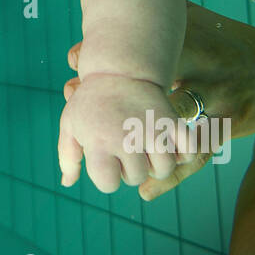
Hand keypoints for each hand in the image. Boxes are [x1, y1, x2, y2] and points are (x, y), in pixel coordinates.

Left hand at [58, 74, 186, 193]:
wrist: (119, 70)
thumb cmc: (92, 101)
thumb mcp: (70, 124)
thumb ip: (68, 157)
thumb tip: (68, 183)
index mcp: (99, 142)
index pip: (108, 183)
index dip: (106, 176)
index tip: (104, 159)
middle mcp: (127, 139)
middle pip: (136, 177)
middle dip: (130, 169)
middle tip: (124, 148)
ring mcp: (152, 130)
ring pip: (164, 169)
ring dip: (156, 163)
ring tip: (145, 146)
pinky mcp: (173, 122)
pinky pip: (186, 152)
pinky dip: (181, 152)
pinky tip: (167, 142)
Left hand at [63, 1, 254, 198]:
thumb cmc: (226, 42)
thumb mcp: (194, 20)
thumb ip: (148, 22)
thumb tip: (94, 29)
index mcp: (191, 38)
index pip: (140, 44)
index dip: (106, 54)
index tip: (74, 60)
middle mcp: (205, 65)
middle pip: (152, 83)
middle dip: (116, 98)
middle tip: (83, 107)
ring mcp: (220, 96)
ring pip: (172, 125)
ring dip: (138, 141)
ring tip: (107, 155)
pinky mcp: (232, 123)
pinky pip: (198, 154)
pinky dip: (171, 174)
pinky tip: (146, 190)